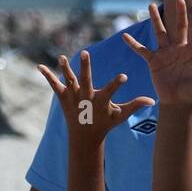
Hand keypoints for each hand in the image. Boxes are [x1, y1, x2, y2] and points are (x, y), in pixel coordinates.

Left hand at [37, 51, 152, 146]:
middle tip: (84, 53)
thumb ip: (135, 105)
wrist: (84, 137)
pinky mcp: (63, 97)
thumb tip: (153, 100)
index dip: (117, 83)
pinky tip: (39, 67)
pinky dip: (47, 76)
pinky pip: (54, 85)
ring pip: (69, 80)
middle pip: (86, 79)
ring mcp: (74, 97)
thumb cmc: (105, 123)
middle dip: (85, 67)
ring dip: (65, 69)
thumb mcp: (120, 115)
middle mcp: (86, 97)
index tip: (124, 76)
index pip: (111, 89)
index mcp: (101, 100)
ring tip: (61, 57)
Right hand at [122, 0, 191, 105]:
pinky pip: (142, 51)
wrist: (177, 101)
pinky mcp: (154, 61)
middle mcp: (178, 48)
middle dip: (180, 14)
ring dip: (155, 20)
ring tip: (150, 5)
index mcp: (191, 52)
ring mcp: (165, 53)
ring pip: (160, 33)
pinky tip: (125, 36)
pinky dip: (134, 44)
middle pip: (179, 28)